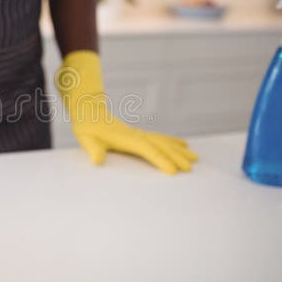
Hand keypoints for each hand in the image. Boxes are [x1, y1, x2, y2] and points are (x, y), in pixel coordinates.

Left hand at [56, 51, 196, 174]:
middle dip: (176, 157)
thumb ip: (93, 150)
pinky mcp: (138, 134)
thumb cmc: (87, 128)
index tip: (173, 171)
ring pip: (163, 141)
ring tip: (195, 158)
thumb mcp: (87, 139)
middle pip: (161, 146)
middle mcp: (137, 135)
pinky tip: (183, 144)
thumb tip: (97, 160)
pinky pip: (159, 138)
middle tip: (190, 168)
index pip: (148, 150)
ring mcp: (139, 134)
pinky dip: (173, 142)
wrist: (88, 111)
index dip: (160, 160)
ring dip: (179, 150)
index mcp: (127, 139)